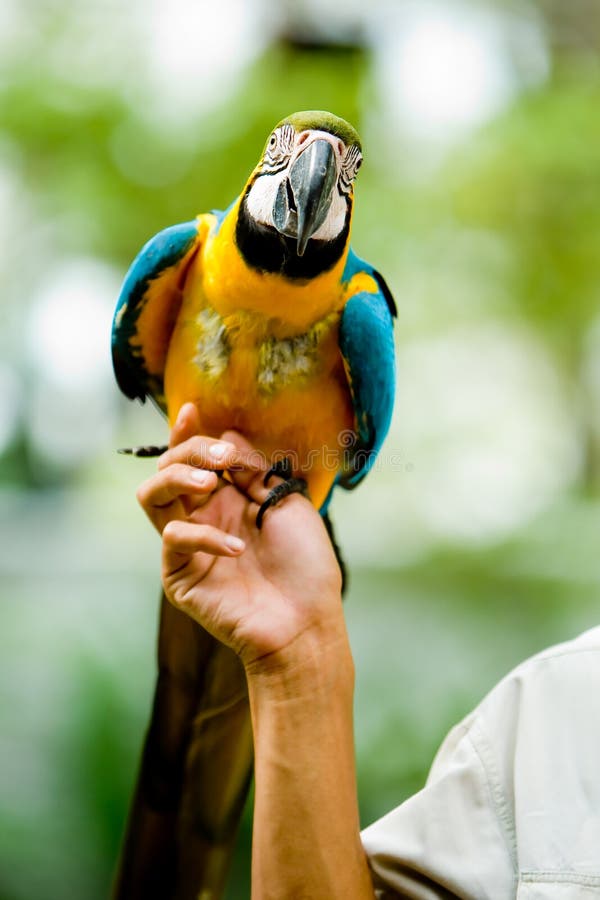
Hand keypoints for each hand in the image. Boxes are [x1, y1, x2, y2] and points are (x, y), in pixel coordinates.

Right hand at [136, 403, 343, 671]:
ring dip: (175, 478)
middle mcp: (204, 516)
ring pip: (151, 496)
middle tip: (222, 458)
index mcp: (229, 498)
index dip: (188, 433)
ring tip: (208, 483)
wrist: (306, 620)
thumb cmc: (305, 564)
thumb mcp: (284, 502)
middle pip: (169, 469)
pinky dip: (203, 535)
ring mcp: (188, 546)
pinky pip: (174, 539)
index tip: (191, 411)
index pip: (197, 458)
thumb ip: (251, 469)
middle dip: (190, 450)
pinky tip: (236, 547)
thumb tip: (225, 432)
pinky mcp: (179, 575)